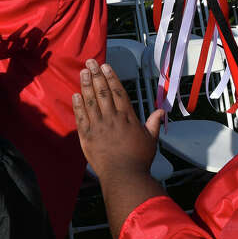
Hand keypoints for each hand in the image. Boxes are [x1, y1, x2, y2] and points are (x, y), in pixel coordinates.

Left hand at [72, 59, 162, 183]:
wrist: (124, 176)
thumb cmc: (138, 159)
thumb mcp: (151, 140)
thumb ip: (153, 123)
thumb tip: (161, 111)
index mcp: (127, 117)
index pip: (118, 92)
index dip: (111, 77)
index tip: (105, 66)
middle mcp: (112, 118)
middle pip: (103, 92)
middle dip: (96, 75)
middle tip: (90, 62)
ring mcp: (98, 126)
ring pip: (91, 101)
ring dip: (86, 85)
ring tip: (83, 72)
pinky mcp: (87, 136)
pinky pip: (81, 117)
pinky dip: (78, 105)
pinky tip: (75, 94)